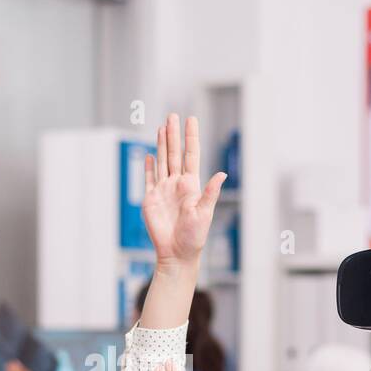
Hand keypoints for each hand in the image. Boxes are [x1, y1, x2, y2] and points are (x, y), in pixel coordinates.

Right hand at [142, 113, 226, 270]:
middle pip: (174, 153)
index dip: (190, 137)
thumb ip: (210, 193)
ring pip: (162, 162)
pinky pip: (149, 179)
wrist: (176, 254)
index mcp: (191, 185)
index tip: (190, 120)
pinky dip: (149, 166)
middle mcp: (177, 185)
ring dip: (161, 144)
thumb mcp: (204, 214)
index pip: (191, 155)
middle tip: (172, 116)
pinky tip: (150, 155)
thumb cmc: (194, 238)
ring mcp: (163, 191)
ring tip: (161, 127)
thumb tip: (222, 175)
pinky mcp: (151, 200)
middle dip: (173, 134)